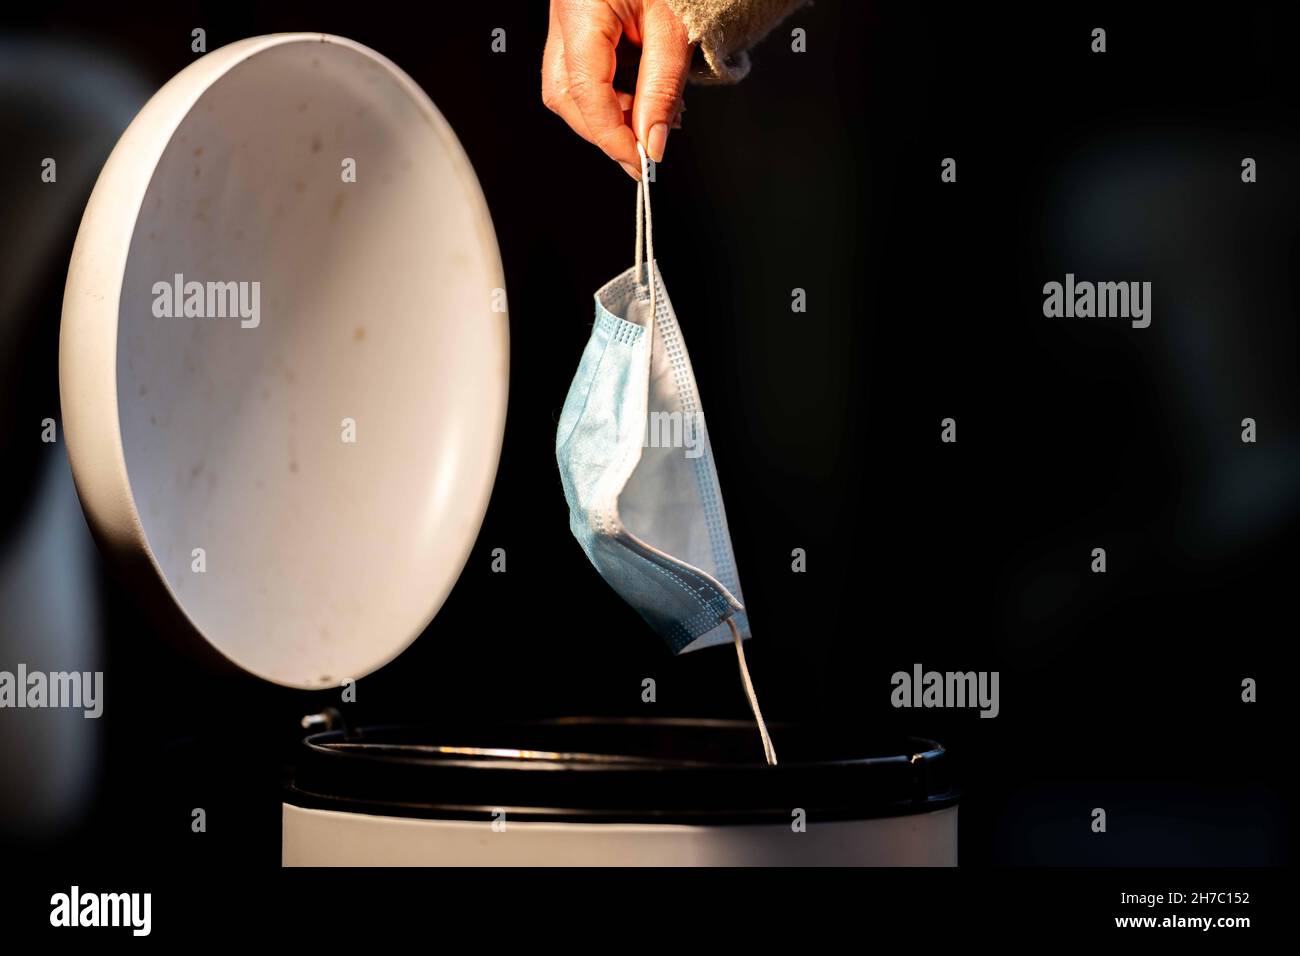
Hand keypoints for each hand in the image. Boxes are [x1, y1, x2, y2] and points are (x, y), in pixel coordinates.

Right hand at [542, 0, 690, 178]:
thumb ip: (662, 88)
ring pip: (570, 87)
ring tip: (651, 117)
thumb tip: (653, 141)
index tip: (642, 161)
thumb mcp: (675, 27)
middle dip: (605, 128)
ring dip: (609, 112)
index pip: (585, 91)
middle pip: (566, 95)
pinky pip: (585, 69)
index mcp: (580, 9)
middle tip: (646, 148)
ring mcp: (566, 19)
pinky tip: (642, 95)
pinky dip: (613, 92)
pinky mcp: (579, 23)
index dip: (612, 135)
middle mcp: (563, 15)